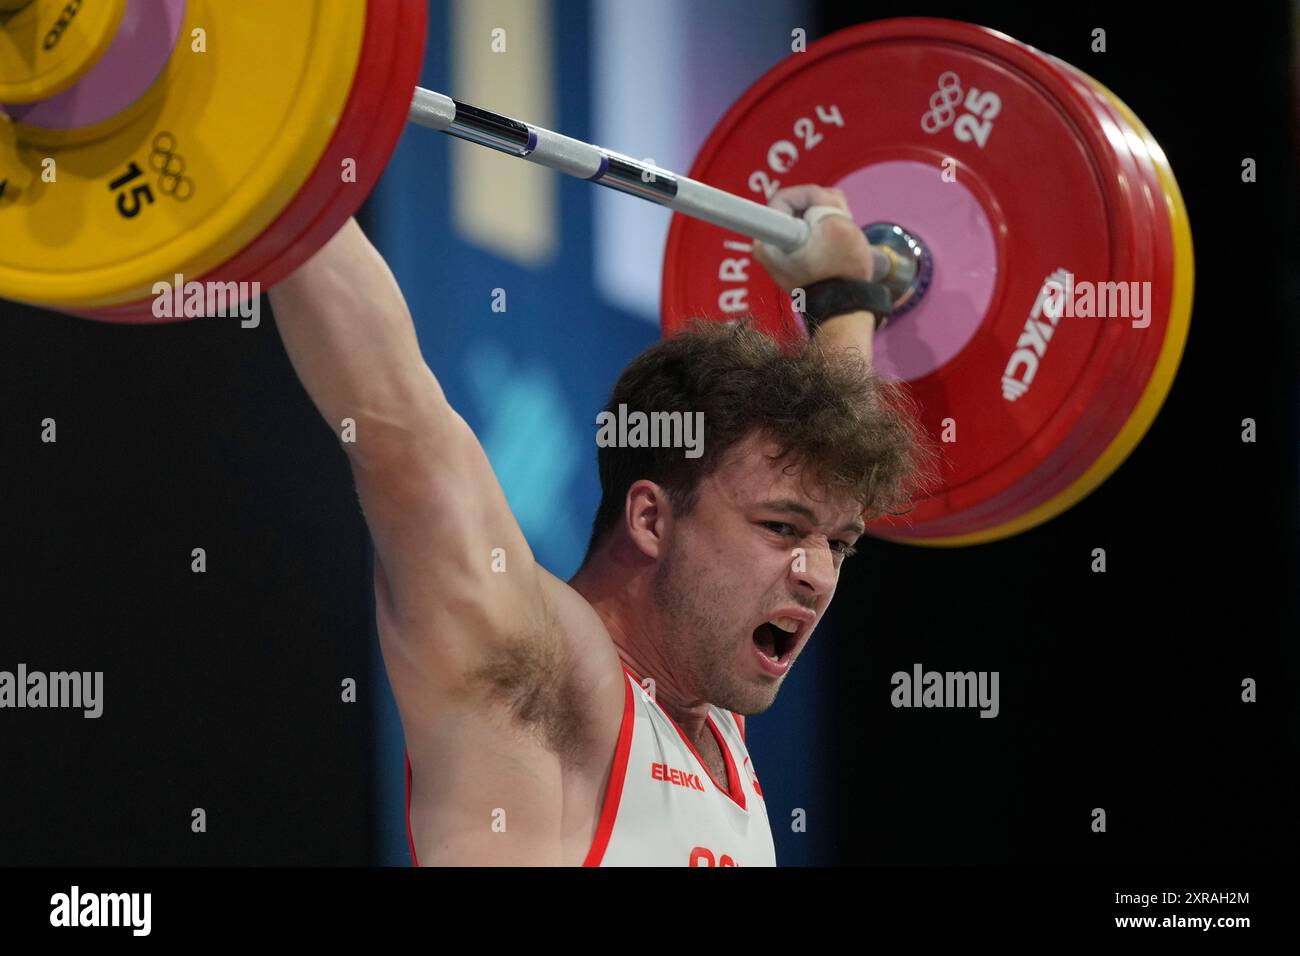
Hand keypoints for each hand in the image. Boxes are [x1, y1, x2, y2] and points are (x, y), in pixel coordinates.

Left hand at [752, 185, 875, 293]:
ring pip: (805, 217)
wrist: (844, 308)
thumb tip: (818, 201)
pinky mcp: (792, 258)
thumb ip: (824, 200)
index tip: (817, 207)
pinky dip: (825, 231)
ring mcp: (778, 253)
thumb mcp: (839, 224)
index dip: (808, 196)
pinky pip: (808, 232)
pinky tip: (838, 244)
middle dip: (823, 207)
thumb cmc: (842, 270)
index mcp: (769, 241)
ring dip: (827, 218)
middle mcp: (766, 246)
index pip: (785, 199)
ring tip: (842, 237)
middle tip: (843, 223)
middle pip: (796, 206)